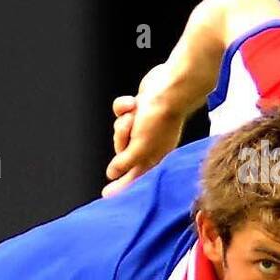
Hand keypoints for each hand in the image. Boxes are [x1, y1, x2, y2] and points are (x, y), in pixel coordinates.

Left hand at [103, 62, 188, 197]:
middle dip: (121, 137)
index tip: (107, 195)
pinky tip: (132, 102)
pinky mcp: (141, 109)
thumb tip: (113, 174)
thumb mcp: (141, 145)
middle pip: (122, 150)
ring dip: (124, 120)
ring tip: (135, 112)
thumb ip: (126, 162)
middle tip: (129, 127)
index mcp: (155, 156)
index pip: (136, 176)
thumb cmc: (161, 116)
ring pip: (120, 129)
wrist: (172, 84)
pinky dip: (124, 106)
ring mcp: (145, 125)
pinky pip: (122, 112)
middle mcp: (151, 143)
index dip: (122, 184)